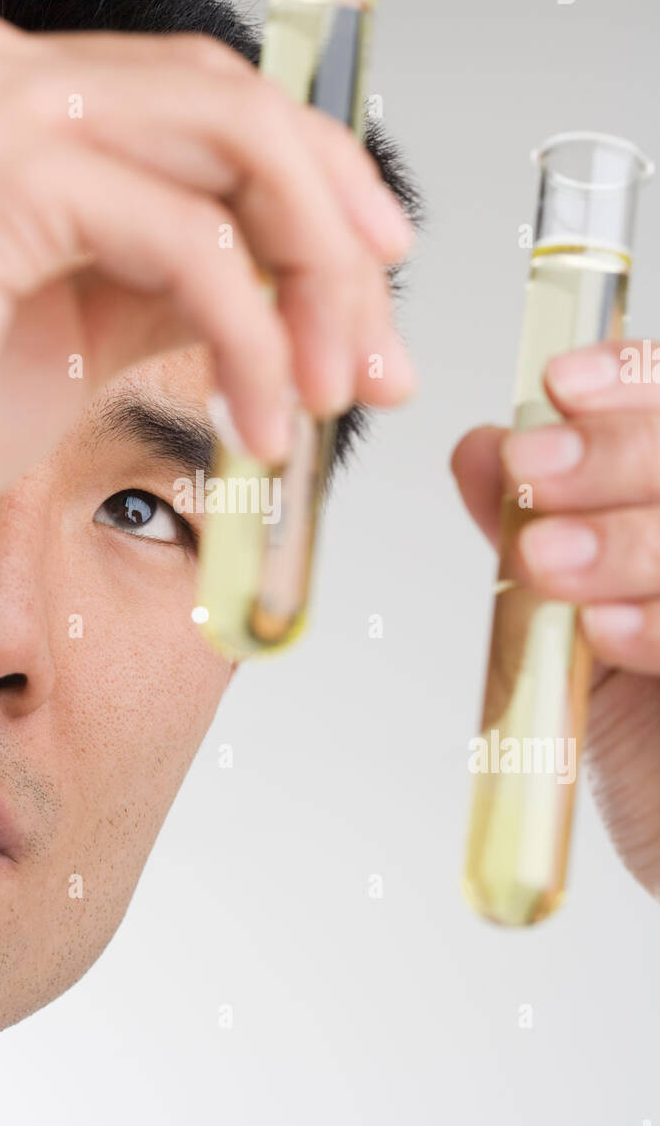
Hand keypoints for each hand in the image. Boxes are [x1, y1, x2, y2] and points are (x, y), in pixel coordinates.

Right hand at [0, 0, 414, 584]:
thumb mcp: (69, 329)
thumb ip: (172, 278)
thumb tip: (294, 280)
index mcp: (3, 94)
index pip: (207, 97)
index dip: (317, 179)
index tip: (378, 272)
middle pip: (239, 112)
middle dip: (337, 240)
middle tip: (375, 358)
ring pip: (236, 154)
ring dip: (314, 286)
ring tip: (330, 398)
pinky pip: (187, 241)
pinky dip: (252, 336)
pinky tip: (261, 421)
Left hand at [453, 340, 659, 903]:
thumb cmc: (649, 743)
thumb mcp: (573, 624)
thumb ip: (537, 534)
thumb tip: (482, 449)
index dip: (632, 382)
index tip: (559, 386)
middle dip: (618, 454)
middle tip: (535, 475)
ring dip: (629, 539)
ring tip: (548, 562)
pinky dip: (658, 625)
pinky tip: (603, 631)